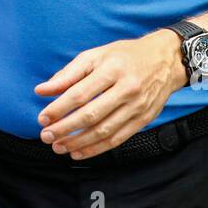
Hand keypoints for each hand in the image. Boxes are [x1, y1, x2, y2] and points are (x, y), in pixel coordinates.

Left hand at [33, 29, 186, 159]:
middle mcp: (126, 88)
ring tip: (59, 147)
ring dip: (78, 142)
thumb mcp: (96, 55)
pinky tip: (79, 151)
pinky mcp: (143, 119)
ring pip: (104, 131)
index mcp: (112, 69)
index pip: (80, 94)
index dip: (59, 108)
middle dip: (65, 129)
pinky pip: (117, 139)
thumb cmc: (124, 56)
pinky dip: (96, 149)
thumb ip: (68, 74)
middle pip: (91, 115)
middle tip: (46, 136)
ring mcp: (137, 106)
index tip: (42, 118)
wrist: (166, 60)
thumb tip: (41, 90)